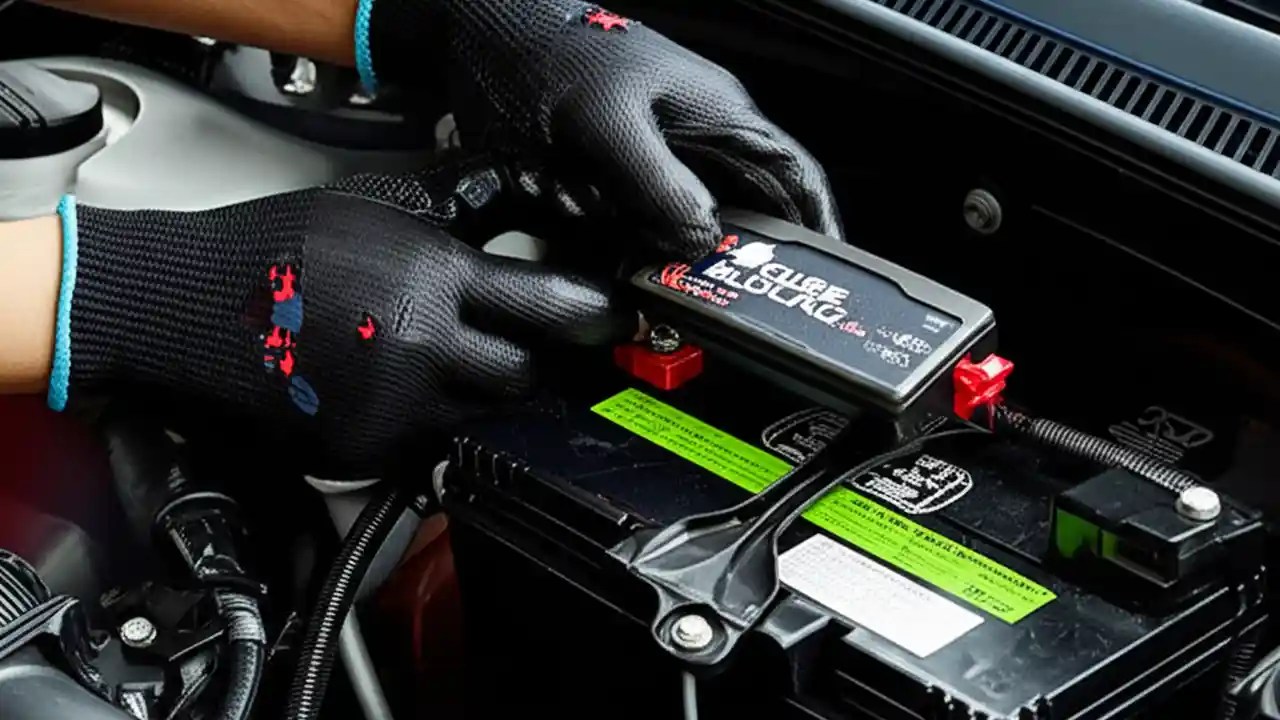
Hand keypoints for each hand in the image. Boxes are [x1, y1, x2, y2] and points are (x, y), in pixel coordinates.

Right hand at [53, 160, 629, 477]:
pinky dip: (433, 428)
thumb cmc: (278, 250)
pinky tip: (406, 394)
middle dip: (536, 364)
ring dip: (485, 399)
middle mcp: (418, 349)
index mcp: (431, 280)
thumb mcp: (383, 210)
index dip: (592, 314)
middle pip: (527, 377)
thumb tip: (530, 237)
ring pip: (484, 420)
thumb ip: (463, 228)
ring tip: (453, 368)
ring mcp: (390, 411)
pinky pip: (430, 450)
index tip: (611, 319)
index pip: (550, 307)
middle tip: (528, 348)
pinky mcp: (363, 454)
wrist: (187, 306)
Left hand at [363, 0, 842, 259]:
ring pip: (688, 226)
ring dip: (681, 260)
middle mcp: (695, 139)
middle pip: (743, 211)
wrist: (481, 36)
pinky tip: (624, 272)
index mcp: (717, 113)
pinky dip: (635, 252)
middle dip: (742, 258)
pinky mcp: (614, 177)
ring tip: (677, 297)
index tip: (828, 274)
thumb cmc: (549, 53)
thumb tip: (701, 239)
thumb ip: (657, 183)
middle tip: (741, 307)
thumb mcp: (607, 122)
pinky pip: (638, 226)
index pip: (792, 174)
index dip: (816, 224)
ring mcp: (655, 159)